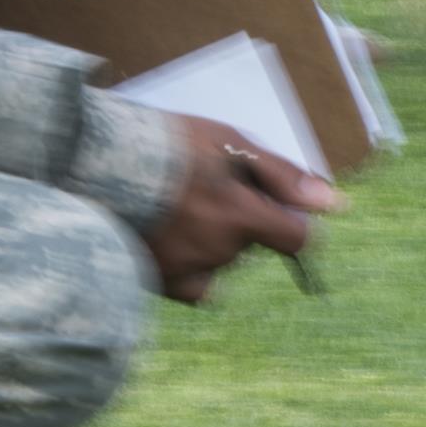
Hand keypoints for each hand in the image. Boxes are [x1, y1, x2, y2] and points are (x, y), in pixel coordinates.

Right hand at [141, 116, 338, 304]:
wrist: (93, 160)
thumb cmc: (166, 144)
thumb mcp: (231, 143)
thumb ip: (283, 177)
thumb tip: (332, 204)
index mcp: (241, 217)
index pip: (296, 239)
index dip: (291, 222)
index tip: (274, 207)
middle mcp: (217, 252)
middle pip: (252, 243)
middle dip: (241, 218)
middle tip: (206, 186)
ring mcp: (186, 272)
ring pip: (222, 260)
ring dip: (213, 238)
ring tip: (178, 205)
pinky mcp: (158, 282)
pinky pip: (194, 283)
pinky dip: (191, 263)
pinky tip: (171, 235)